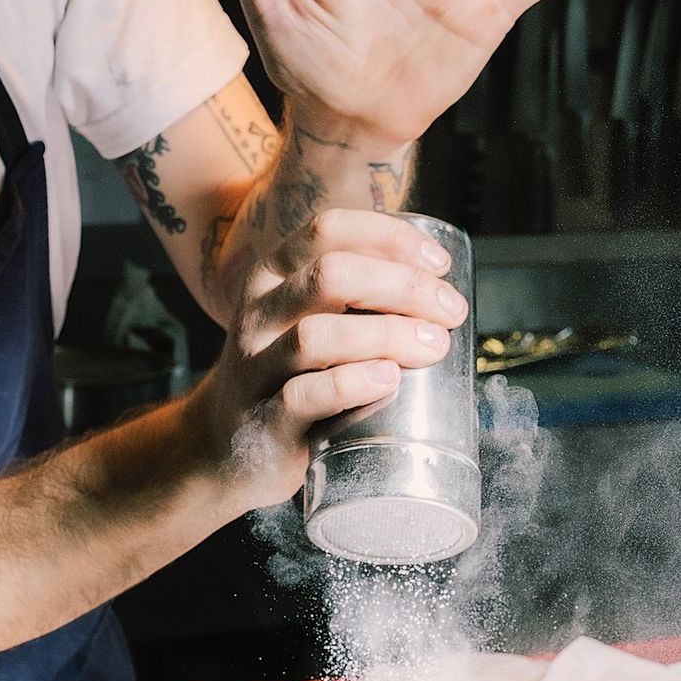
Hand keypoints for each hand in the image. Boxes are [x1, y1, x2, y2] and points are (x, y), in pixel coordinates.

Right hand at [184, 207, 468, 510]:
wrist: (230, 449)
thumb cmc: (293, 376)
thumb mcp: (313, 321)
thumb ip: (360, 299)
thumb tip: (443, 289)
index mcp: (273, 276)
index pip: (328, 230)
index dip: (390, 239)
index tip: (441, 266)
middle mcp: (258, 313)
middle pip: (329, 276)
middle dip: (401, 287)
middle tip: (450, 313)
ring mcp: (255, 368)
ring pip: (316, 336)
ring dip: (386, 335)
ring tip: (433, 346)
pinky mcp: (263, 423)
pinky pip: (302, 396)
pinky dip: (351, 384)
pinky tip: (388, 380)